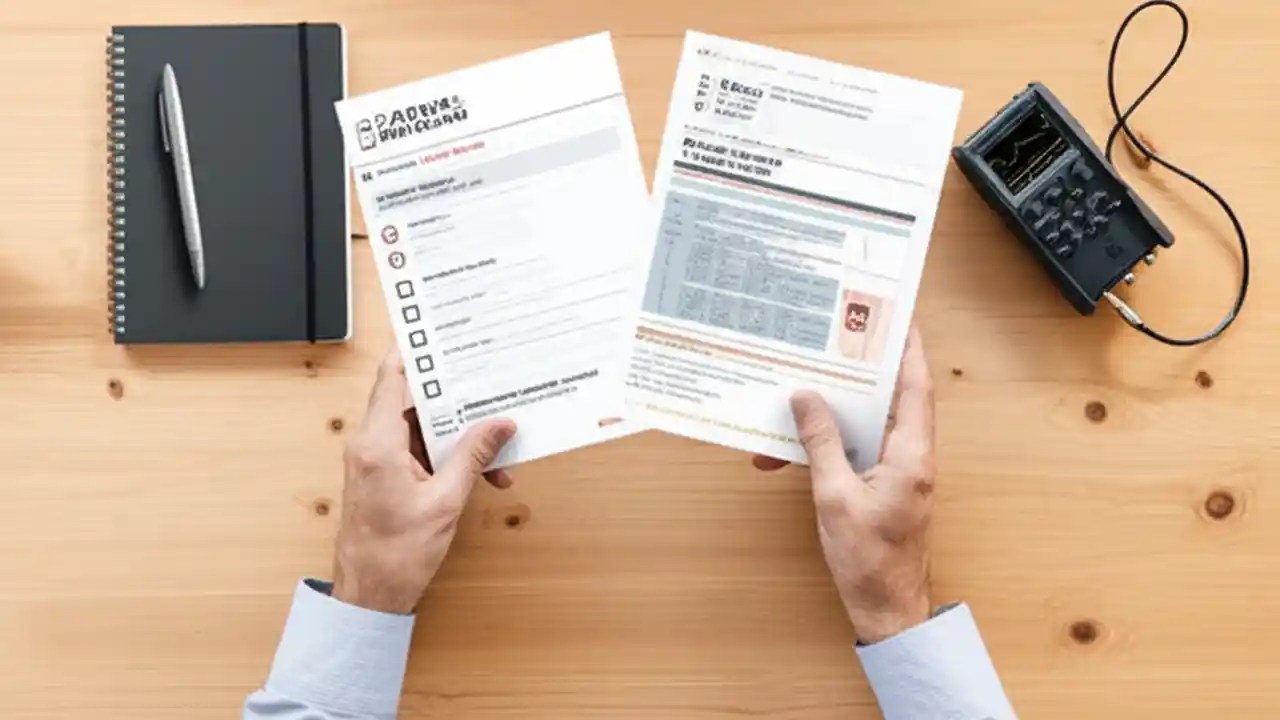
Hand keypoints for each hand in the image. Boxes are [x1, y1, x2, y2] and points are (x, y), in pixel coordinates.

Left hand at [332, 352, 516, 613]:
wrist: (370, 595)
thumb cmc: (396, 554)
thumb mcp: (446, 500)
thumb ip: (473, 456)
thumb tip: (500, 424)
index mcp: (378, 443)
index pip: (392, 378)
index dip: (415, 351)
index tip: (439, 333)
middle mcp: (370, 444)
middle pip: (414, 400)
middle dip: (456, 400)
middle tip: (489, 389)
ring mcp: (376, 459)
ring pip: (422, 428)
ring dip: (459, 437)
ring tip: (495, 451)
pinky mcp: (384, 474)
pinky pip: (419, 450)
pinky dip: (448, 457)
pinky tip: (480, 472)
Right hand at [755, 327, 934, 643]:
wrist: (888, 610)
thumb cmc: (870, 561)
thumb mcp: (835, 497)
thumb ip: (821, 443)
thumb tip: (806, 399)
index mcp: (911, 455)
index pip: (915, 387)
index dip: (908, 348)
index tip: (899, 315)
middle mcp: (912, 458)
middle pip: (892, 398)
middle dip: (865, 368)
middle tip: (840, 337)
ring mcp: (899, 473)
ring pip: (870, 425)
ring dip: (837, 411)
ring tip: (804, 389)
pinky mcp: (884, 487)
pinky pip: (858, 450)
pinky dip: (830, 444)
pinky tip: (794, 446)